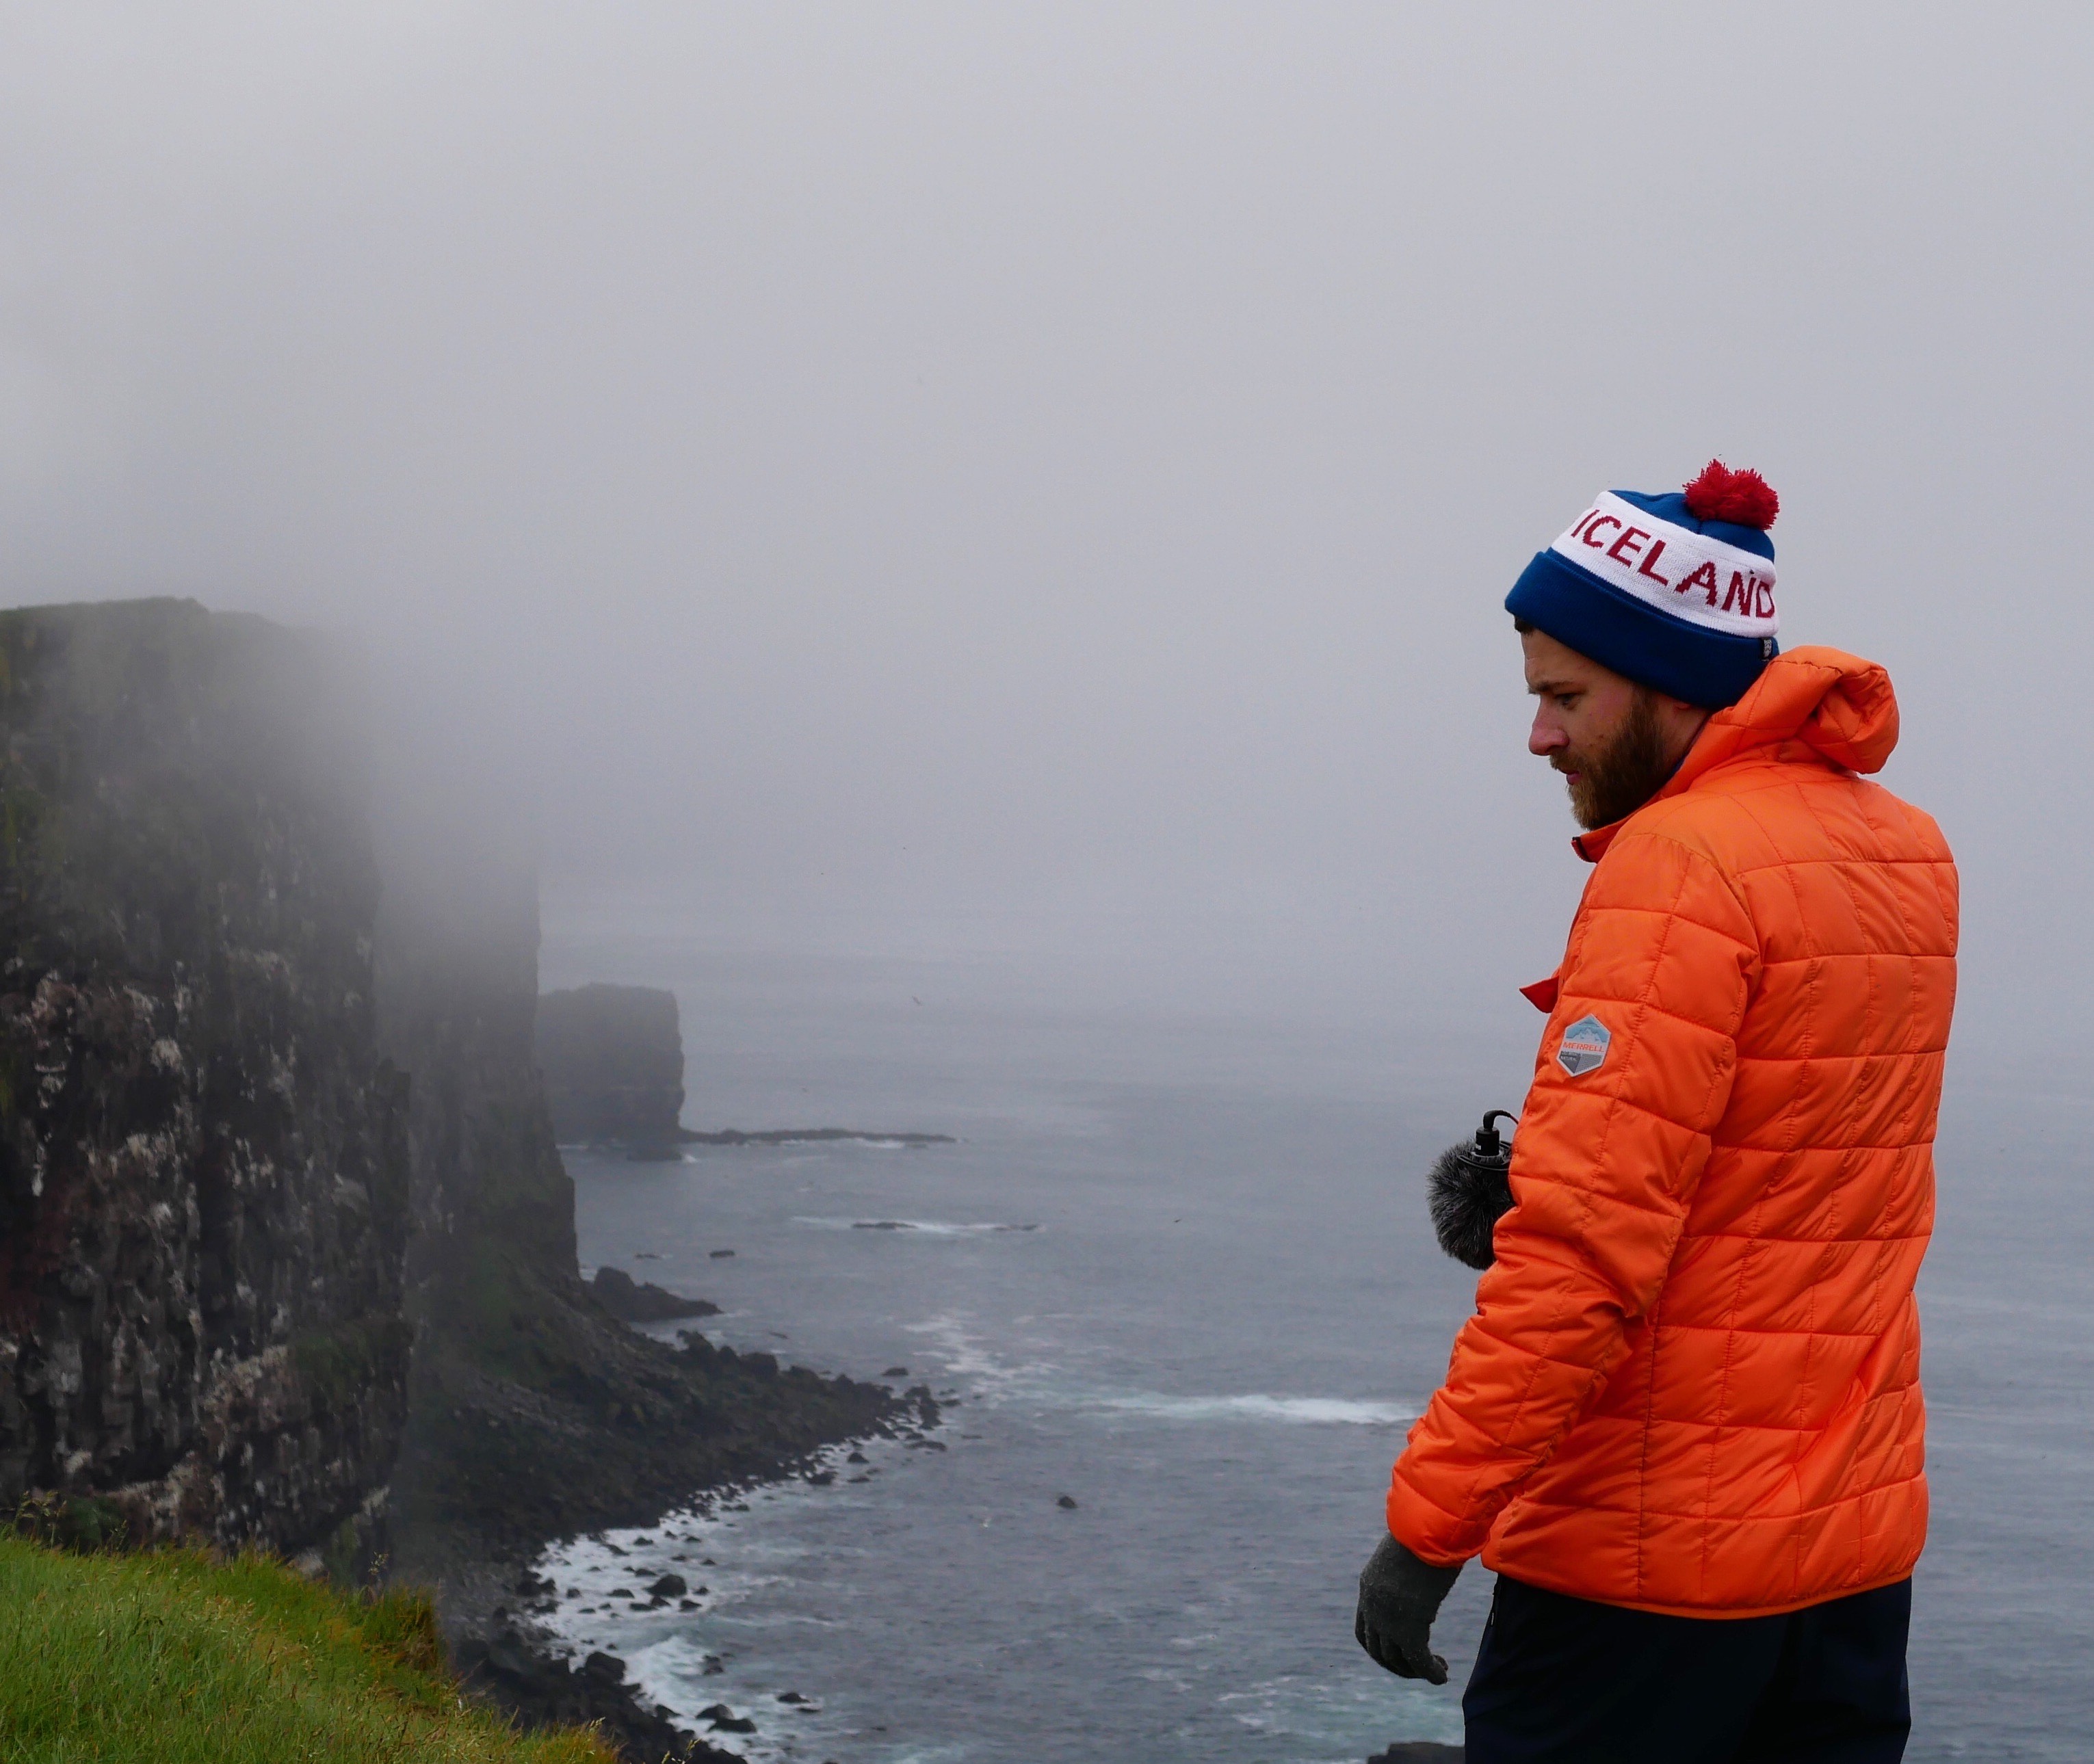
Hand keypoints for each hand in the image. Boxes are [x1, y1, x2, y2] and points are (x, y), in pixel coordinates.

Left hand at [1354, 1532, 1462, 1683]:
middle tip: (1419, 1666)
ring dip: (1415, 1671)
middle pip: (1377, 1650)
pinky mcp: (1410, 1628)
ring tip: (1436, 1668)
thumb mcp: (1406, 1551)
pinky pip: (1419, 1662)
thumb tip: (1425, 1565)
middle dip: (1397, 1664)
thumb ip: (1407, 1567)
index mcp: (1368, 1586)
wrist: (1425, 1530)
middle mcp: (1373, 1607)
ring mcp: (1388, 1620)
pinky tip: (1442, 1675)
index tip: (1400, 1651)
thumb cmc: (1421, 1531)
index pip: (1365, 1629)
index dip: (1380, 1646)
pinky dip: (1431, 1673)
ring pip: (1396, 1660)